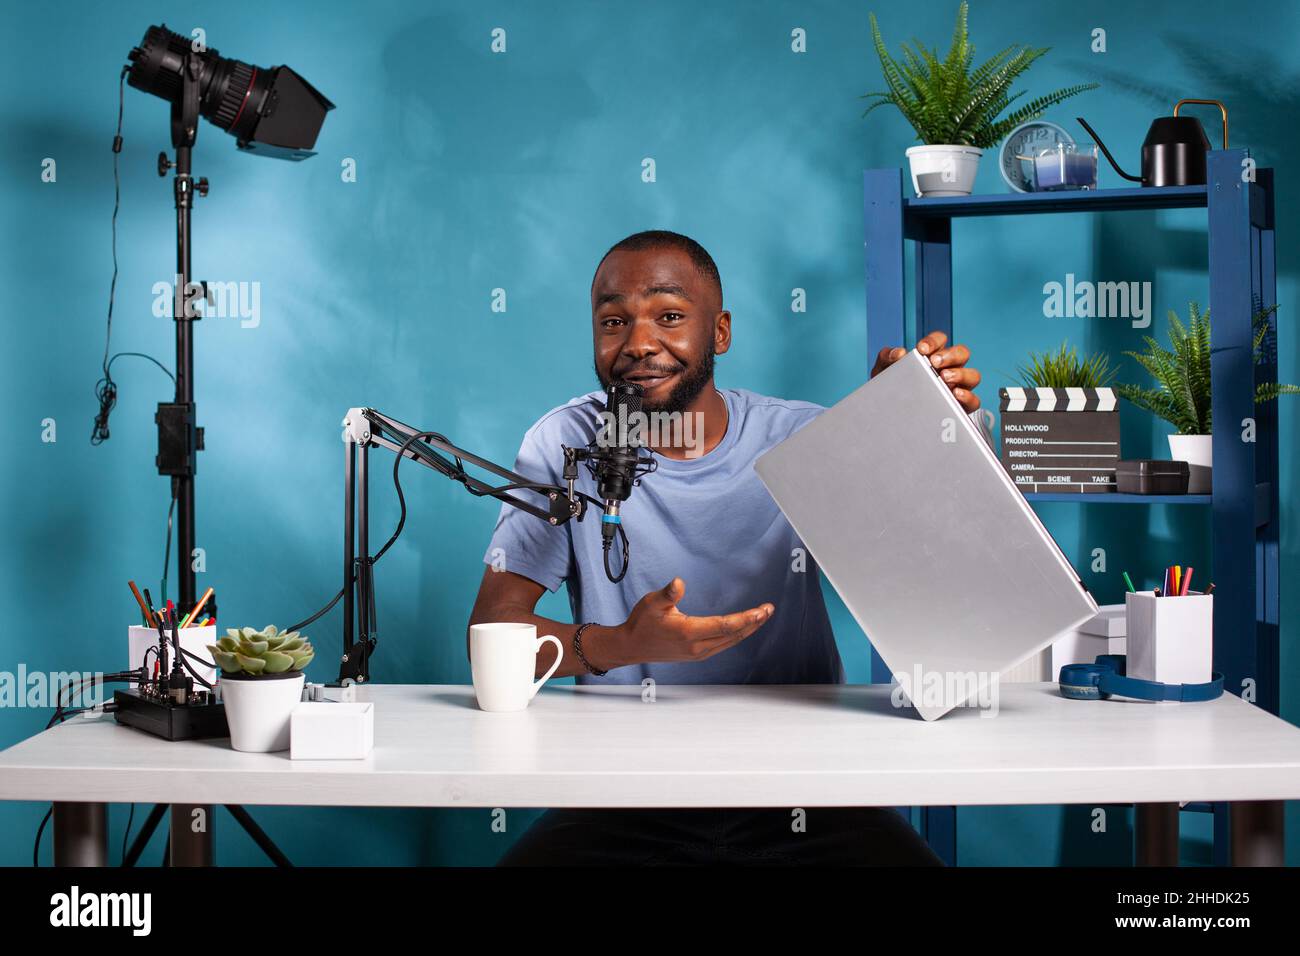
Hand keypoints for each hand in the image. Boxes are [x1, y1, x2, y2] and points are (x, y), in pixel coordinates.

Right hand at [606, 578, 773, 665]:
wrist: (632, 647)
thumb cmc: (641, 623)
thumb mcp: (652, 603)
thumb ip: (668, 594)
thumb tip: (679, 583)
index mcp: (688, 632)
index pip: (725, 626)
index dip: (746, 618)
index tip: (762, 610)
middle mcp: (697, 646)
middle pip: (733, 635)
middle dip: (754, 622)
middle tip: (768, 610)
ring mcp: (698, 653)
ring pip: (730, 642)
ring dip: (748, 629)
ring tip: (761, 617)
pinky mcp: (697, 655)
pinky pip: (724, 645)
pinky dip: (737, 635)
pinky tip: (743, 628)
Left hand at [871, 331, 980, 411]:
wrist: (886, 412)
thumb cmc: (890, 387)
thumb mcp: (883, 370)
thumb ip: (887, 357)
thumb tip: (899, 353)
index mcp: (933, 355)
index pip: (940, 340)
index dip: (934, 341)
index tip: (921, 349)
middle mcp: (949, 368)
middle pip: (962, 353)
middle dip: (950, 355)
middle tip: (934, 362)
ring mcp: (957, 387)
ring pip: (973, 375)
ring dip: (961, 374)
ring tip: (944, 377)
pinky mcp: (960, 407)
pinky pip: (974, 401)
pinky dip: (968, 396)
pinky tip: (955, 394)